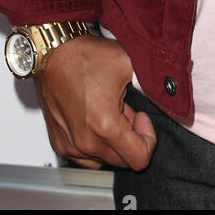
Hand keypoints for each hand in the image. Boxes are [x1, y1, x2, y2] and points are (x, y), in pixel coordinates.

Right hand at [33, 34, 156, 170]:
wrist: (52, 52)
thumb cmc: (84, 56)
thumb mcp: (128, 65)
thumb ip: (149, 86)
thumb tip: (162, 95)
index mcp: (105, 126)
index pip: (139, 159)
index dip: (148, 138)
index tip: (141, 118)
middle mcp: (86, 141)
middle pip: (123, 161)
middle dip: (131, 138)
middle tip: (126, 113)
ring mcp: (70, 145)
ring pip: (104, 160)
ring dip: (112, 143)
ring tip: (109, 114)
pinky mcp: (59, 143)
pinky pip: (85, 157)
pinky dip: (94, 144)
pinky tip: (94, 120)